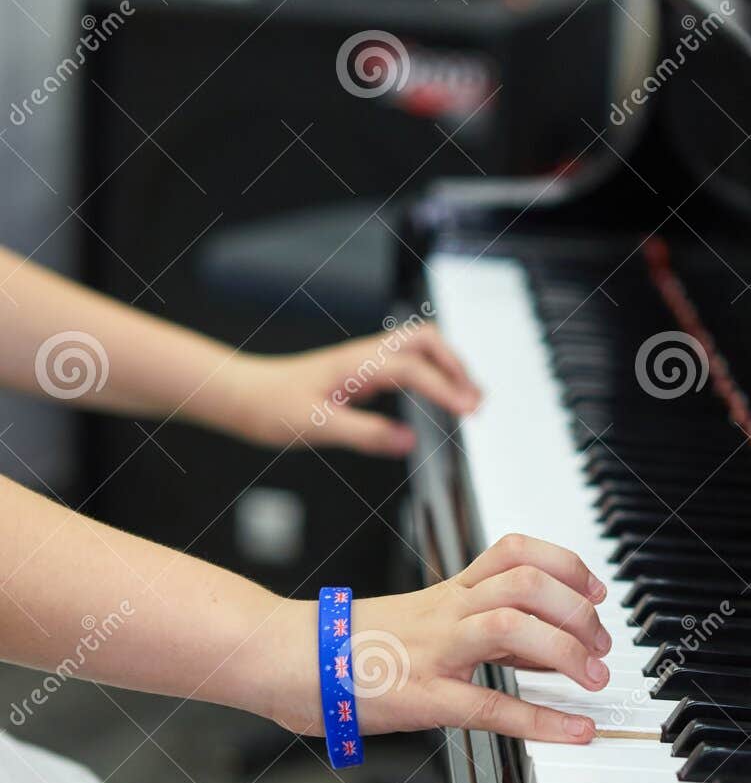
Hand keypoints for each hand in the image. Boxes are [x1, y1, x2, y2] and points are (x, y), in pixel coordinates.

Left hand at [219, 320, 482, 455]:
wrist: (244, 394)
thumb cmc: (271, 407)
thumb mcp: (316, 427)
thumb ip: (365, 434)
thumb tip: (408, 441)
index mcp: (357, 365)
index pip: (415, 370)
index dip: (446, 389)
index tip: (469, 413)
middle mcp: (365, 355)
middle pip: (427, 341)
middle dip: (458, 367)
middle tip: (475, 402)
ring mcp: (365, 361)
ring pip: (420, 348)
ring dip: (448, 368)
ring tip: (469, 400)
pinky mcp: (362, 371)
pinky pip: (407, 363)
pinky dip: (432, 375)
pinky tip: (437, 398)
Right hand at [260, 534, 611, 744]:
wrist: (286, 659)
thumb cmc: (348, 646)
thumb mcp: (419, 622)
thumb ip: (474, 628)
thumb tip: (532, 646)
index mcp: (446, 592)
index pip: (515, 552)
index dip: (566, 564)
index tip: (594, 590)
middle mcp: (446, 611)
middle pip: (526, 580)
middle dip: (578, 608)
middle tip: (600, 642)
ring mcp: (434, 651)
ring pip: (512, 624)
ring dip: (567, 649)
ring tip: (592, 678)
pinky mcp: (422, 696)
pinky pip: (491, 706)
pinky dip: (543, 721)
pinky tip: (574, 731)